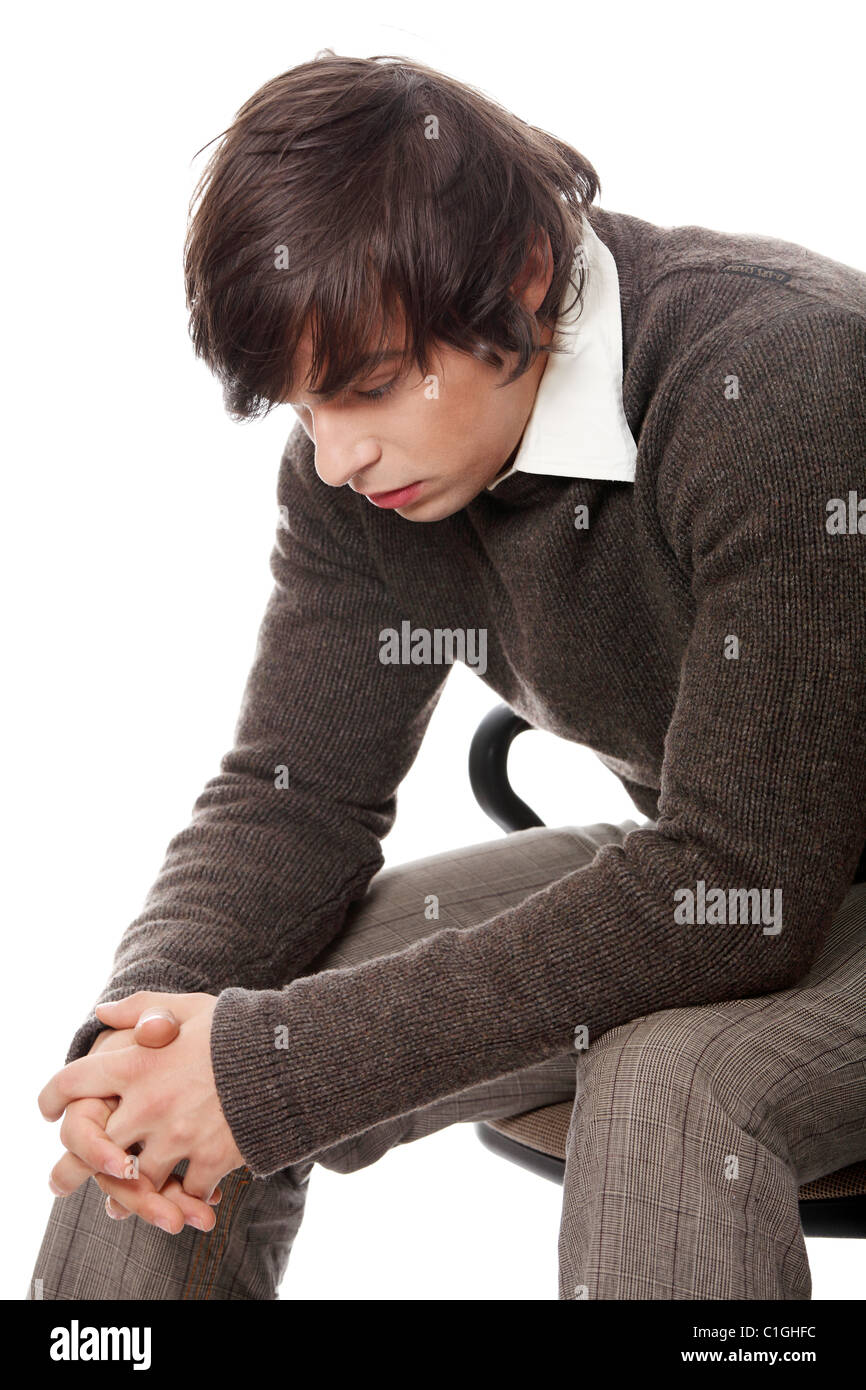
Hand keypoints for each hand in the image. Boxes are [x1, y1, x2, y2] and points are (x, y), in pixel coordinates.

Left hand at [40, 991, 244, 1209]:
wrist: (293, 1056)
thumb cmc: (237, 1027)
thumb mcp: (187, 1006)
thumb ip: (141, 1007)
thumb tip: (102, 1013)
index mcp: (137, 1062)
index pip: (72, 1082)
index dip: (52, 1097)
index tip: (49, 1110)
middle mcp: (149, 1103)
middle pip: (91, 1147)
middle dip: (75, 1165)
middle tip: (65, 1179)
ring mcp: (179, 1136)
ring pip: (135, 1178)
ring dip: (128, 1189)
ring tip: (120, 1197)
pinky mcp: (212, 1160)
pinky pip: (184, 1192)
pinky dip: (182, 1198)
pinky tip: (182, 1198)